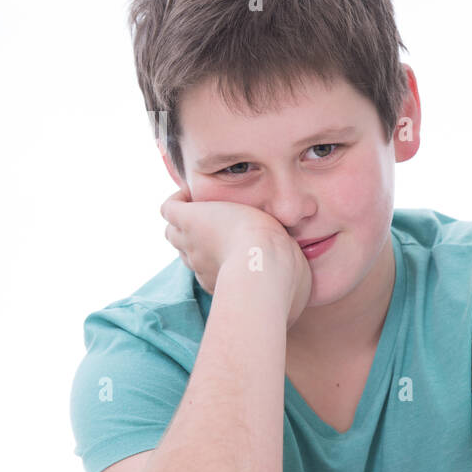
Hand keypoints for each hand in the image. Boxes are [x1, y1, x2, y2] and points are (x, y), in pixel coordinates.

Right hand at [160, 186, 311, 324]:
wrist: (264, 265)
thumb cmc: (283, 279)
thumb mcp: (292, 279)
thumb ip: (293, 277)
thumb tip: (302, 280)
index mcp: (224, 278)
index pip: (213, 267)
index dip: (220, 256)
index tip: (233, 248)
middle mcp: (202, 264)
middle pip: (188, 251)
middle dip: (198, 241)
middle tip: (215, 228)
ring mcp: (192, 243)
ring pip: (174, 233)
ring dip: (186, 222)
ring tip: (200, 208)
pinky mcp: (189, 220)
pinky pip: (170, 209)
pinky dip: (178, 200)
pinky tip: (191, 192)